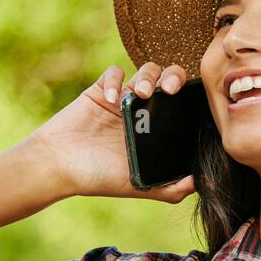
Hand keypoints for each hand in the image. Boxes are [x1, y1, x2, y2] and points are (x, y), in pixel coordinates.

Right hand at [29, 61, 196, 202]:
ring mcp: (122, 100)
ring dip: (147, 76)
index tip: (187, 102)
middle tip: (169, 89)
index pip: (181, 105)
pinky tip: (109, 98)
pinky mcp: (101, 90)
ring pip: (146, 70)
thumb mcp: (139, 186)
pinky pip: (114, 72)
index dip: (189, 96)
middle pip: (168, 79)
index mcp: (155, 130)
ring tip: (139, 92)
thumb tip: (201, 184)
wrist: (60, 166)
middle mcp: (143, 112)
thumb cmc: (98, 178)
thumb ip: (170, 189)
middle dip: (173, 76)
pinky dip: (114, 80)